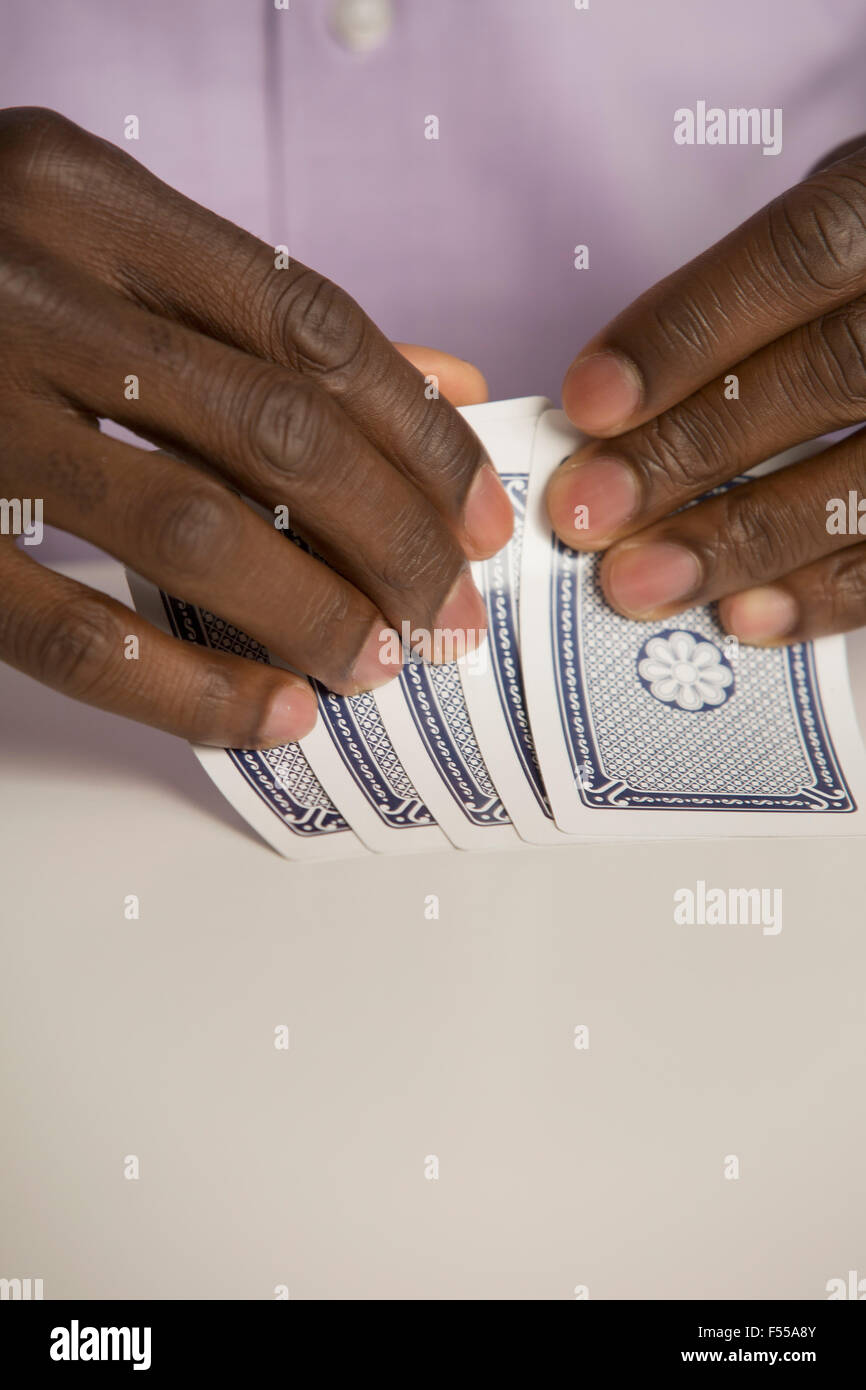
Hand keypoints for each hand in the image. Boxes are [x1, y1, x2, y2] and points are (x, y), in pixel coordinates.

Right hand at [0, 108, 509, 746]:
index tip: (480, 514)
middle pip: (278, 434)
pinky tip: (271, 716)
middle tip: (451, 613)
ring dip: (315, 613)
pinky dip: (189, 687)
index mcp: (78, 193)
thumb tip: (441, 384)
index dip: (420, 434)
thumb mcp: (92, 240)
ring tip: (381, 665)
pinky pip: (73, 632)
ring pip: (193, 532)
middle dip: (396, 540)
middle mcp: (23, 288)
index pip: (311, 324)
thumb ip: (254, 309)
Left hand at [546, 141, 865, 646]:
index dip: (688, 333)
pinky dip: (832, 592)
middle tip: (589, 514)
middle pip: (829, 374)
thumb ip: (759, 292)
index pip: (798, 257)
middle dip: (693, 451)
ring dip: (746, 540)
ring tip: (642, 582)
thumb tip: (620, 405)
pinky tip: (748, 617)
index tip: (590, 403)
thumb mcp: (849, 215)